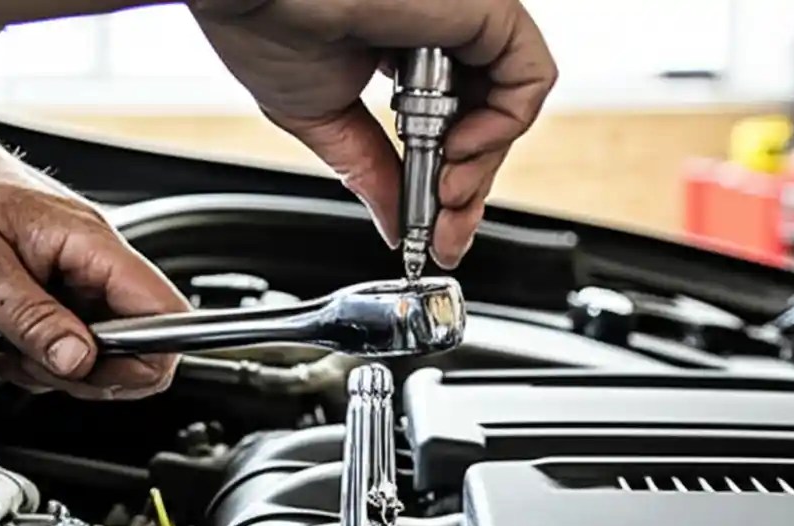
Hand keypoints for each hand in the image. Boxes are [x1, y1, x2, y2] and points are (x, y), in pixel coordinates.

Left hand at [0, 164, 190, 399]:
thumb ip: (32, 320)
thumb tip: (79, 361)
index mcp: (91, 244)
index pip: (165, 312)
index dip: (146, 355)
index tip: (93, 372)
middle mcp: (96, 259)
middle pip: (141, 343)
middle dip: (87, 371)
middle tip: (34, 361)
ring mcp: (80, 276)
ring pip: (102, 350)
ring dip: (55, 366)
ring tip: (8, 345)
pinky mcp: (58, 289)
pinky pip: (71, 341)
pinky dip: (39, 355)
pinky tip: (6, 338)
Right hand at [192, 0, 556, 268]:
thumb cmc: (265, 22)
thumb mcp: (325, 120)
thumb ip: (370, 172)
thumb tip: (395, 226)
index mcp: (399, 51)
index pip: (449, 127)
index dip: (450, 186)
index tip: (437, 235)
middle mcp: (438, 34)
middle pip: (484, 126)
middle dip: (468, 191)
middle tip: (447, 231)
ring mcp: (464, 22)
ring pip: (510, 109)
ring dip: (482, 167)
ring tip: (445, 191)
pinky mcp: (486, 11)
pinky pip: (528, 79)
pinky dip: (504, 127)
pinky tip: (459, 149)